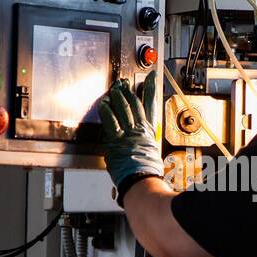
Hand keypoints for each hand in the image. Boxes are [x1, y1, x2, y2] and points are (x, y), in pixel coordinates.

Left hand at [98, 69, 162, 201]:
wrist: (142, 180)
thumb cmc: (148, 172)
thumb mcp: (153, 153)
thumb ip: (145, 142)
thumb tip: (142, 142)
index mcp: (149, 131)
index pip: (151, 104)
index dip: (151, 88)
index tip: (152, 76)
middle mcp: (140, 129)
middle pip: (134, 103)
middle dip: (128, 90)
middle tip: (123, 82)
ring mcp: (128, 133)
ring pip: (123, 108)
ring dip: (117, 97)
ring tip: (113, 89)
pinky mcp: (116, 140)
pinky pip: (110, 121)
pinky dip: (107, 111)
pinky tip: (103, 105)